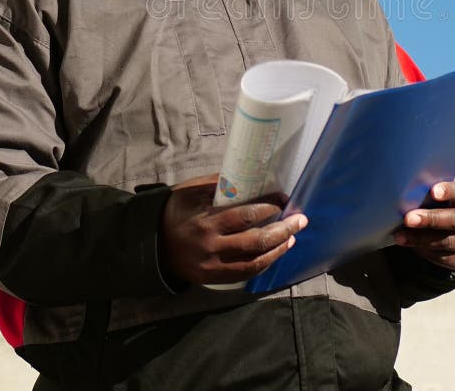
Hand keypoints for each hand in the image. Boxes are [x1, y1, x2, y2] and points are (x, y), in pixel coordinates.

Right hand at [160, 174, 307, 284]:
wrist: (153, 245)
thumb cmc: (175, 212)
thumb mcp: (190, 192)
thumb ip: (217, 184)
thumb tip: (248, 176)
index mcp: (207, 221)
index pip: (246, 216)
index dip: (269, 208)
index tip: (284, 199)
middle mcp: (213, 246)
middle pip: (256, 241)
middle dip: (283, 229)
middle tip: (300, 219)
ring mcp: (214, 265)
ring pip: (254, 261)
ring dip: (278, 249)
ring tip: (293, 236)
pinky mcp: (214, 278)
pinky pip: (245, 273)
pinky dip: (264, 263)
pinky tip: (276, 253)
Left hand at [393, 181, 454, 270]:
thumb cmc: (449, 204)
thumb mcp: (447, 195)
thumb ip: (435, 193)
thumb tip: (409, 194)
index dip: (450, 191)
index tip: (433, 192)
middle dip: (430, 219)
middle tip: (409, 219)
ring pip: (447, 241)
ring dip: (420, 238)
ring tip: (400, 236)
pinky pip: (444, 256)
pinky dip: (424, 251)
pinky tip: (409, 245)